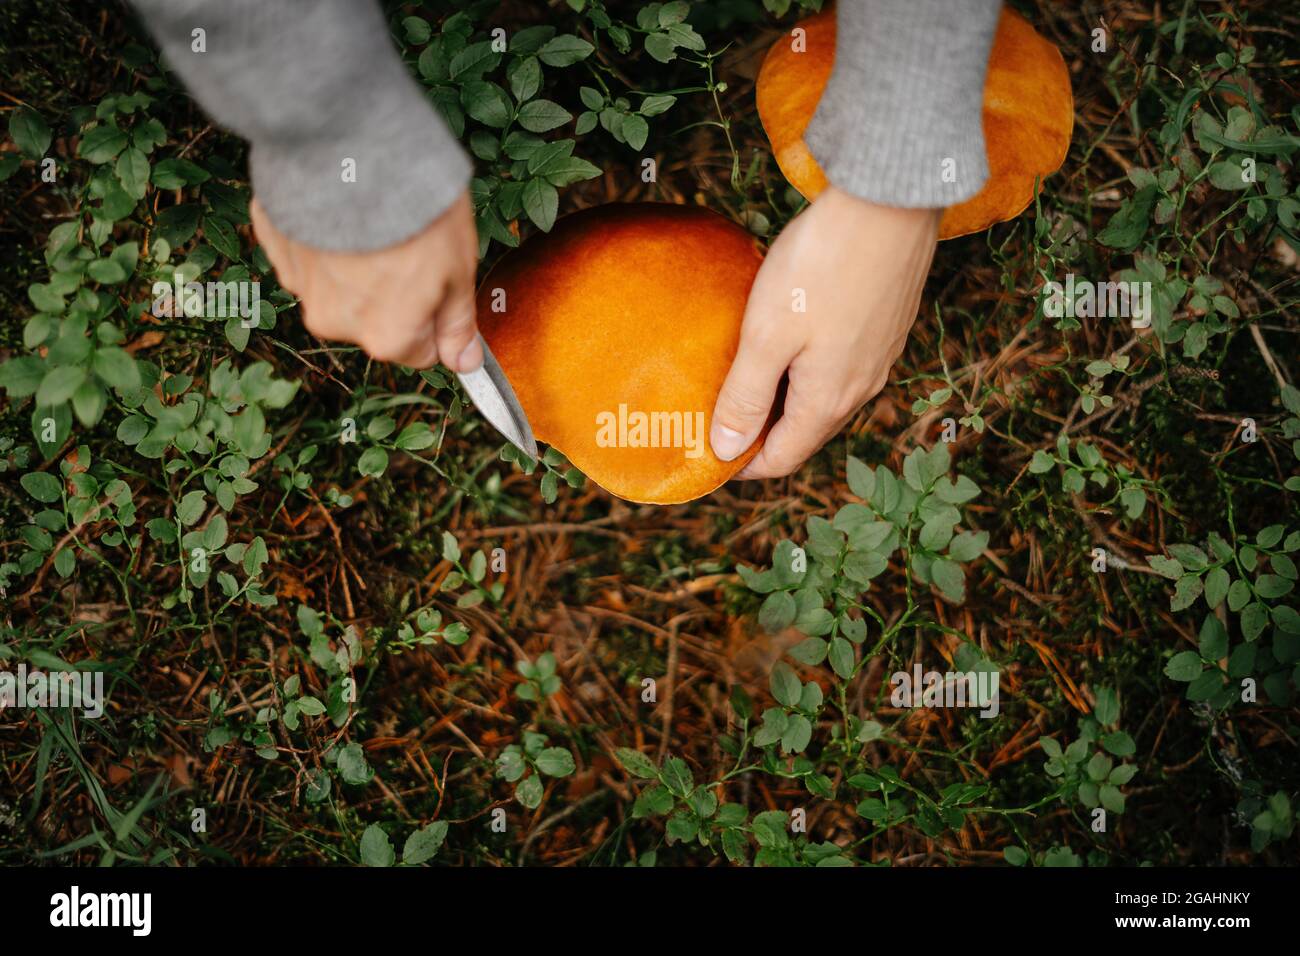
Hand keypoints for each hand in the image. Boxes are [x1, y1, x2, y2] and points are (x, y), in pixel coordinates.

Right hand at [250, 190, 481, 370]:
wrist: (351, 146)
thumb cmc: (416, 210)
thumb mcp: (458, 269)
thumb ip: (458, 322)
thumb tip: (465, 364)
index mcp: (387, 338)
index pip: (422, 351)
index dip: (438, 317)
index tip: (443, 282)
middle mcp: (336, 324)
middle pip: (377, 321)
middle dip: (395, 292)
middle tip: (410, 243)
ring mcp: (299, 285)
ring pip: (340, 287)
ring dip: (357, 263)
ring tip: (375, 220)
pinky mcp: (275, 245)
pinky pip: (308, 251)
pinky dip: (325, 236)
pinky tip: (342, 206)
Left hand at [710, 186, 939, 477]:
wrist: (890, 202)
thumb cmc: (820, 266)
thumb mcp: (766, 335)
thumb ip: (745, 396)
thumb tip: (726, 450)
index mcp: (827, 399)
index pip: (783, 458)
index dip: (745, 466)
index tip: (712, 458)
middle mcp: (861, 388)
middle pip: (806, 433)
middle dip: (764, 435)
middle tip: (721, 419)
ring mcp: (879, 357)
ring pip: (825, 400)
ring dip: (786, 402)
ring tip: (747, 381)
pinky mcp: (886, 327)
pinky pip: (843, 368)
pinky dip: (809, 372)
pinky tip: (788, 342)